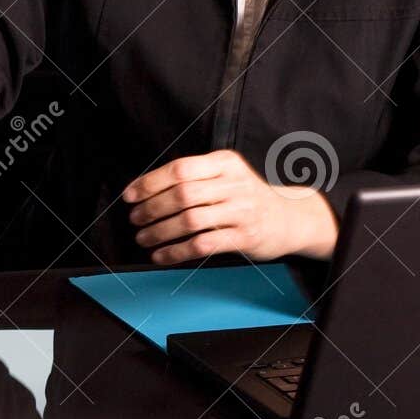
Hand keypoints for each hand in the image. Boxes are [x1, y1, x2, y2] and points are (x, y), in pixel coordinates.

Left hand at [121, 149, 339, 264]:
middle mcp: (235, 184)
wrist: (289, 219)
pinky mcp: (245, 237)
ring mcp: (242, 211)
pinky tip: (161, 256)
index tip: (130, 196)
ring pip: (190, 220)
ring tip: (143, 238)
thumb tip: (142, 189)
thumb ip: (194, 177)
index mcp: (225, 163)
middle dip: (151, 208)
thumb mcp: (226, 175)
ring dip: (159, 232)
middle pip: (182, 194)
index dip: (150, 182)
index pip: (180, 169)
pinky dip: (176, 252)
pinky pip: (202, 245)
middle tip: (135, 219)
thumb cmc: (245, 197)